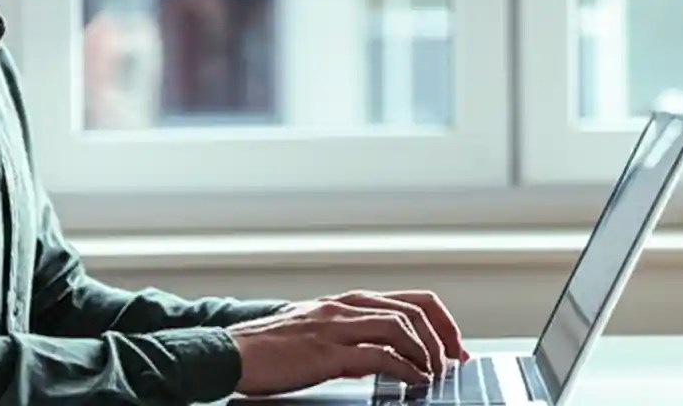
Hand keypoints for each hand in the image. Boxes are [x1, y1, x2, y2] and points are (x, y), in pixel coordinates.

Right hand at [228, 289, 467, 396]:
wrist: (229, 352)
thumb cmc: (268, 348)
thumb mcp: (317, 335)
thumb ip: (351, 341)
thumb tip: (383, 361)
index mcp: (347, 301)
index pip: (410, 299)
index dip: (440, 322)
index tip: (453, 347)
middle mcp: (347, 306)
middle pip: (414, 309)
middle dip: (443, 336)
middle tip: (454, 362)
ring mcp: (337, 326)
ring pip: (402, 327)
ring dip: (427, 352)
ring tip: (434, 374)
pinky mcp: (326, 351)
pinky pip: (380, 355)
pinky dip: (406, 369)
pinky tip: (413, 383)